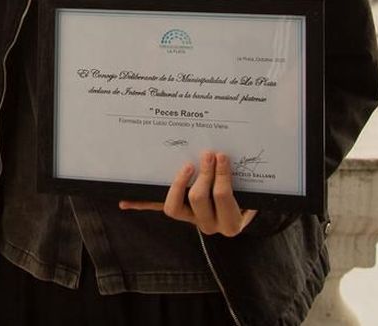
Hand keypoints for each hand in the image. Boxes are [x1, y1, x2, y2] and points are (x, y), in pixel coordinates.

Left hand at [119, 150, 256, 236]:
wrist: (241, 214)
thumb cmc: (249, 196)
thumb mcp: (252, 191)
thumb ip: (243, 178)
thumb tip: (229, 153)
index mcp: (230, 222)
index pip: (222, 197)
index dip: (221, 175)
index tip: (221, 155)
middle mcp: (209, 225)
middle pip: (199, 199)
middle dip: (204, 174)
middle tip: (207, 154)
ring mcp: (190, 220)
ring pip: (173, 207)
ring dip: (178, 184)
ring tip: (186, 166)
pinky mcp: (178, 211)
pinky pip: (157, 207)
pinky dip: (141, 204)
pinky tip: (124, 201)